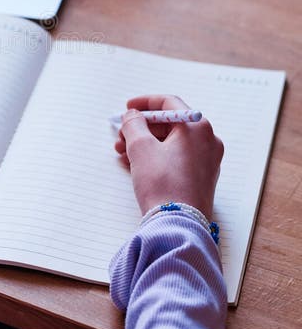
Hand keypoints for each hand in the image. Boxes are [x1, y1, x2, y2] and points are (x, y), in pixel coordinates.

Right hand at [114, 94, 223, 218]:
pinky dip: (156, 157)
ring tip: (122, 152)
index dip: (144, 103)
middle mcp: (207, 141)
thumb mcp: (141, 147)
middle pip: (170, 124)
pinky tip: (135, 164)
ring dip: (145, 144)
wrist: (178, 225)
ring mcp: (207, 161)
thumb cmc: (162, 184)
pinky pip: (176, 159)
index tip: (127, 108)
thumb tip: (133, 116)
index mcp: (198, 127)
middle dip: (141, 128)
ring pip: (171, 143)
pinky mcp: (201, 178)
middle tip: (121, 135)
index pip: (169, 103)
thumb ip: (133, 124)